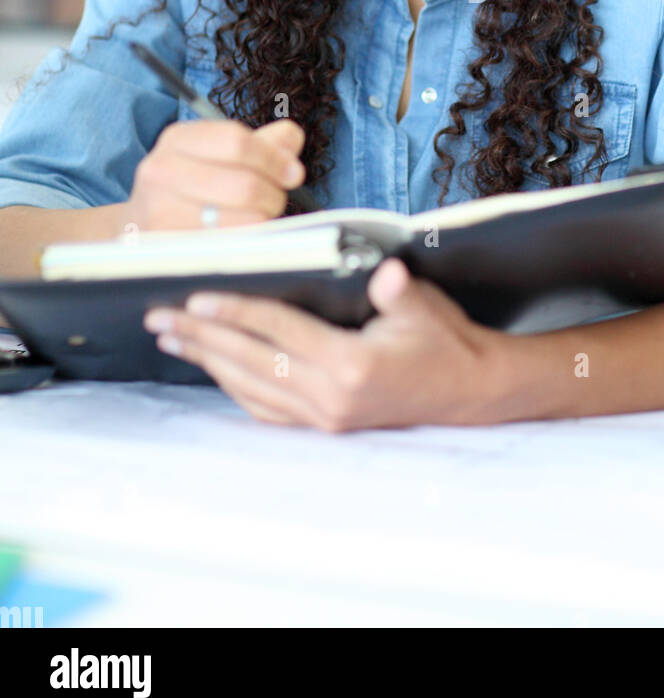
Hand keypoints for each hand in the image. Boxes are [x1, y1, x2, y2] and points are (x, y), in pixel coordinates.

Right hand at [125, 117, 305, 230]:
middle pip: (244, 184)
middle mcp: (161, 170)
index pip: (237, 141)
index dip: (274, 159)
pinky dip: (246, 243)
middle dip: (273, 195)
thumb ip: (261, 143)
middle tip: (275, 201)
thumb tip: (291, 137)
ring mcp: (159, 210)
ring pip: (240, 219)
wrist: (139, 225)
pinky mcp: (168, 248)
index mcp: (178, 139)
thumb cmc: (189, 186)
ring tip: (259, 219)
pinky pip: (227, 247)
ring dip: (263, 221)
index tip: (293, 173)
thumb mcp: (219, 154)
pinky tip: (244, 237)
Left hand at [142, 258, 508, 430]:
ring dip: (209, 360)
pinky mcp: (326, 425)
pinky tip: (215, 366)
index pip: (277, 332)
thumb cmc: (445, 340)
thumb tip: (383, 271)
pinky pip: (267, 407)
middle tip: (160, 318)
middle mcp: (331, 398)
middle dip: (201, 337)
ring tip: (173, 338)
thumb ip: (397, 290)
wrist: (470, 389)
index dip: (235, 311)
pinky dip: (235, 385)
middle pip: (250, 361)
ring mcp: (326, 417)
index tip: (195, 296)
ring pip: (250, 387)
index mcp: (351, 366)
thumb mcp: (426, 307)